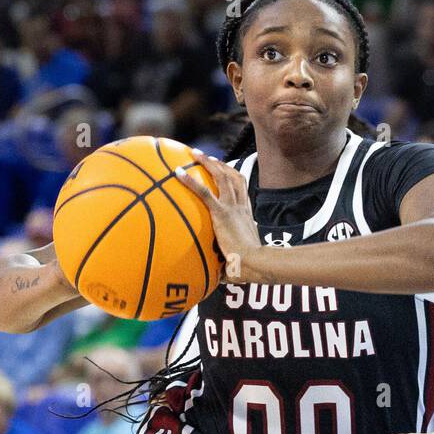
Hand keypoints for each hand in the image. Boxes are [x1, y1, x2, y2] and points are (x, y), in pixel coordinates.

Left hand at [171, 149, 268, 282]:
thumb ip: (226, 265)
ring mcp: (232, 208)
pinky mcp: (222, 213)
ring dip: (208, 163)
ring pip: (222, 176)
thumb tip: (215, 280)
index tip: (223, 172)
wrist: (256, 264)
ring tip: (195, 154)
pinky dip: (190, 180)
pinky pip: (204, 192)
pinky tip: (177, 173)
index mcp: (246, 216)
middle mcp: (241, 208)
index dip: (233, 179)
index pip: (241, 191)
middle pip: (233, 177)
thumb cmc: (249, 269)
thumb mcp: (238, 263)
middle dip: (220, 164)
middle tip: (206, 157)